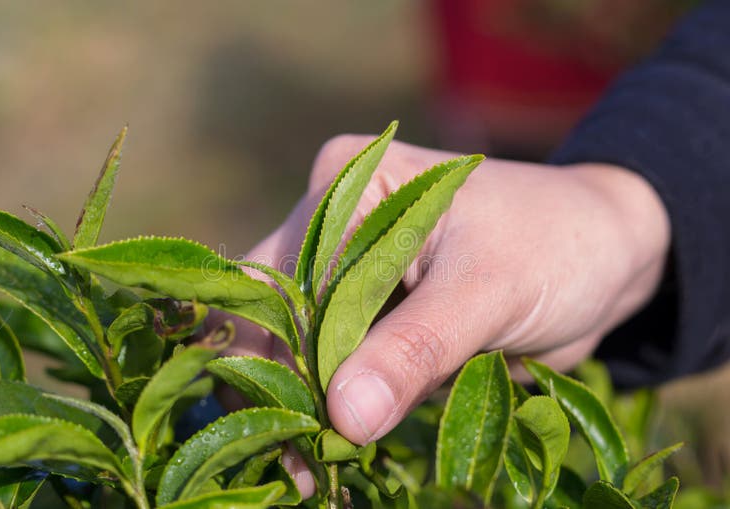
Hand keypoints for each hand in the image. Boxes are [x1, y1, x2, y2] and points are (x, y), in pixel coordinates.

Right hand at [218, 135, 669, 494]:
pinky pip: (341, 361)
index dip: (278, 352)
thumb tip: (343, 416)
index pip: (288, 277)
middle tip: (295, 461)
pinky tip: (334, 449)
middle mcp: (336, 220)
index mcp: (352, 184)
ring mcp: (353, 268)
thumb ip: (415, 347)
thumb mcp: (488, 290)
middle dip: (284, 384)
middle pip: (281, 311)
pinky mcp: (376, 311)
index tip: (290, 426)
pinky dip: (339, 405)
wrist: (607, 256)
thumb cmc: (557, 245)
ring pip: (304, 343)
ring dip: (307, 403)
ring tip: (309, 468)